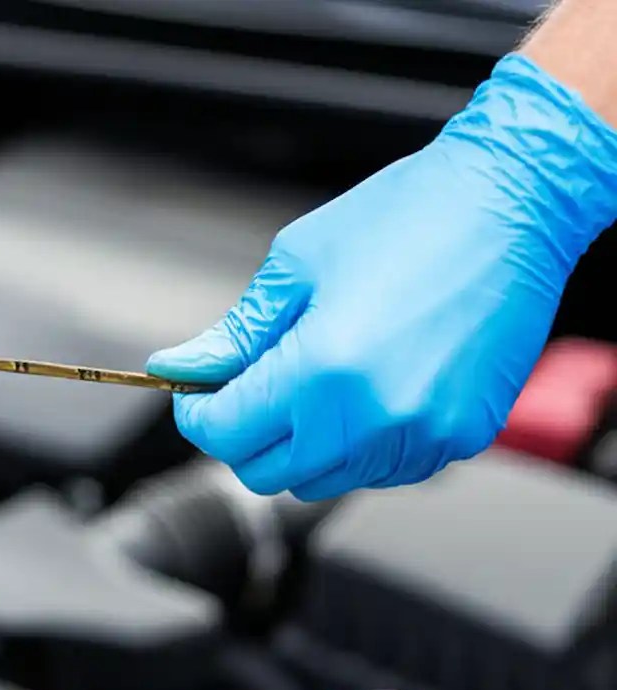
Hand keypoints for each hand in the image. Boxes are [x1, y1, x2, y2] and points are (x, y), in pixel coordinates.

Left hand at [148, 55, 616, 499]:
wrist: (513, 204)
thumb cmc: (409, 217)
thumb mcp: (296, 266)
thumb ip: (236, 335)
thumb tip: (182, 367)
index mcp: (322, 371)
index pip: (226, 435)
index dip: (198, 414)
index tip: (196, 393)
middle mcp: (373, 418)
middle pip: (268, 473)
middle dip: (242, 435)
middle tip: (245, 387)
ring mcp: (422, 436)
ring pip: (324, 480)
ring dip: (299, 445)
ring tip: (310, 381)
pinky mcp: (459, 438)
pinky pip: (383, 470)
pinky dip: (356, 445)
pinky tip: (361, 392)